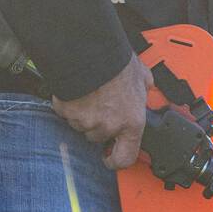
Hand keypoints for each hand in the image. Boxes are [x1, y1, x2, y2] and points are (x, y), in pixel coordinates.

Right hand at [52, 52, 153, 170]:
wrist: (91, 50)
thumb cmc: (118, 64)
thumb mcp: (142, 77)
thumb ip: (145, 90)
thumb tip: (147, 88)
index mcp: (132, 123)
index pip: (125, 158)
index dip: (116, 161)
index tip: (110, 159)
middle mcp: (109, 126)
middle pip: (98, 136)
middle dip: (99, 124)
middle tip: (101, 105)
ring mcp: (86, 120)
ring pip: (81, 125)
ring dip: (84, 114)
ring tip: (91, 94)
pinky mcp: (66, 110)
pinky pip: (65, 112)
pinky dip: (68, 103)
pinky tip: (77, 90)